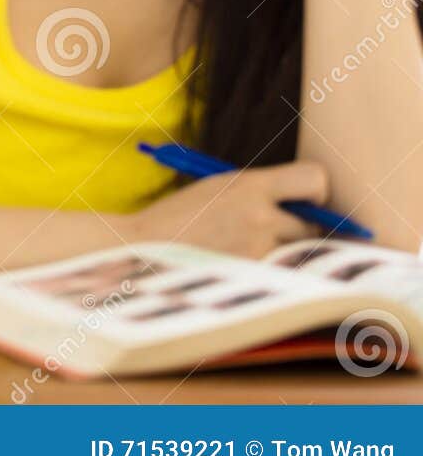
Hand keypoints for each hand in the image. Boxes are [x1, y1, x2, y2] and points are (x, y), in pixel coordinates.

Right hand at [126, 161, 329, 258]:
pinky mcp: (252, 277)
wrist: (141, 248)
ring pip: (298, 252)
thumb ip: (261, 191)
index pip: (314, 179)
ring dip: (283, 251)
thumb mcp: (219, 188)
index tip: (303, 199)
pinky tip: (238, 265)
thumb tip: (308, 201)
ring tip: (244, 248)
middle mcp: (260, 216)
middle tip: (269, 230)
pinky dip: (267, 270)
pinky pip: (279, 272)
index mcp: (250, 185)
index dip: (314, 190)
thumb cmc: (181, 217)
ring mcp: (258, 250)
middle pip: (314, 223)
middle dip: (298, 228)